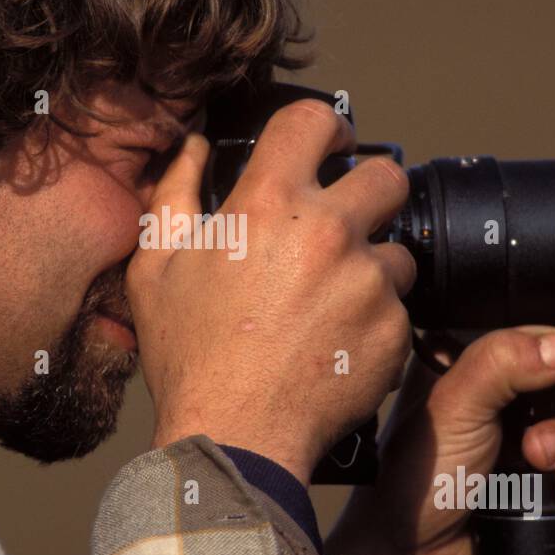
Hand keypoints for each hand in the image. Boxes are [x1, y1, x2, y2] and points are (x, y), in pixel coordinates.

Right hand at [127, 100, 413, 483]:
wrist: (235, 434)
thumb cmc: (190, 353)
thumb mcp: (157, 266)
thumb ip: (175, 194)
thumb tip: (192, 149)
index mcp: (269, 203)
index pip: (316, 120)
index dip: (328, 125)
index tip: (332, 144)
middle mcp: (328, 230)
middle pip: (386, 175)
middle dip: (370, 190)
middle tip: (345, 221)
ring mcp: (367, 280)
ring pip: (396, 250)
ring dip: (371, 266)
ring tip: (330, 302)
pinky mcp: (393, 328)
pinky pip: (397, 308)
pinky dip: (374, 321)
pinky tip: (336, 342)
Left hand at [325, 327, 554, 554]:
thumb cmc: (417, 484)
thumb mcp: (451, 407)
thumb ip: (500, 363)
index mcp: (482, 370)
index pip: (541, 340)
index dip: (551, 357)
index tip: (542, 379)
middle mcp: (516, 404)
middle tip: (533, 447)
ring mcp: (542, 445)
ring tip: (550, 473)